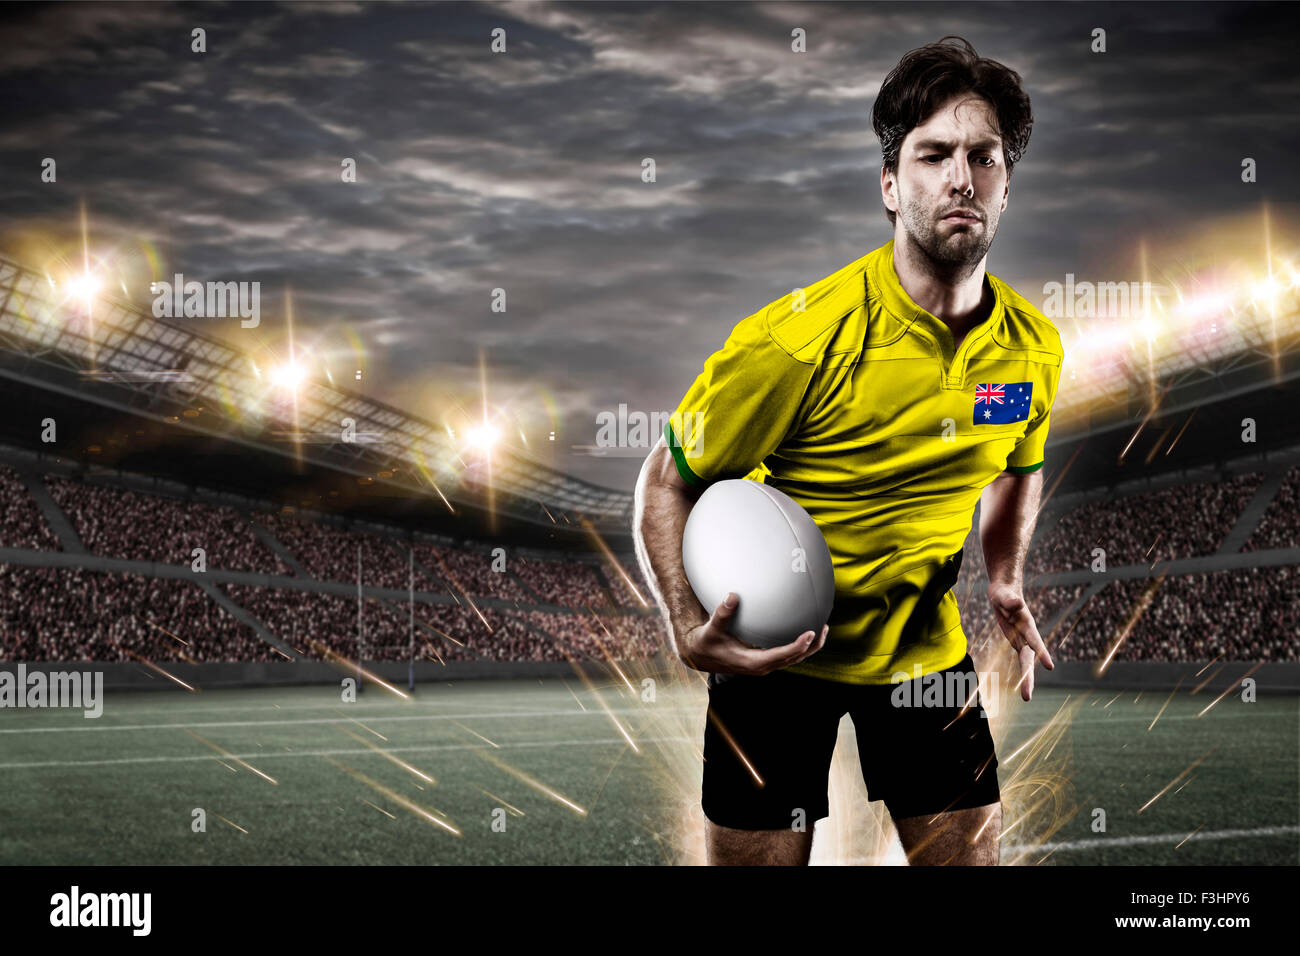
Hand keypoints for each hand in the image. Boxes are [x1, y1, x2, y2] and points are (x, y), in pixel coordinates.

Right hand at [677, 592, 827, 674]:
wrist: (701, 657)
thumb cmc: (707, 642)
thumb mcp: (712, 628)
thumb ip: (722, 614)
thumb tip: (733, 596)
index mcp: (753, 662)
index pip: (781, 656)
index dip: (797, 646)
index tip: (810, 634)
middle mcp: (762, 667)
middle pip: (794, 659)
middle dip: (812, 646)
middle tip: (824, 628)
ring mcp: (765, 665)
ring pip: (793, 659)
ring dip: (809, 647)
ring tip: (823, 629)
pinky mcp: (764, 661)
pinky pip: (787, 655)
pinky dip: (799, 646)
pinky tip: (804, 632)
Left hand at [988, 581, 1053, 700]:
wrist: (1005, 591)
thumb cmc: (1004, 592)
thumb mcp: (1003, 595)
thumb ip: (1010, 600)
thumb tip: (1017, 602)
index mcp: (1026, 625)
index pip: (1034, 640)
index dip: (1041, 652)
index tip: (1050, 666)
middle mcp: (1026, 635)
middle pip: (1029, 659)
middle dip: (1029, 677)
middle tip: (1027, 698)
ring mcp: (1021, 640)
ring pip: (1026, 662)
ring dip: (1027, 679)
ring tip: (1027, 698)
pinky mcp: (1015, 642)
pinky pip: (1020, 659)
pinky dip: (1022, 672)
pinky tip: (1022, 685)